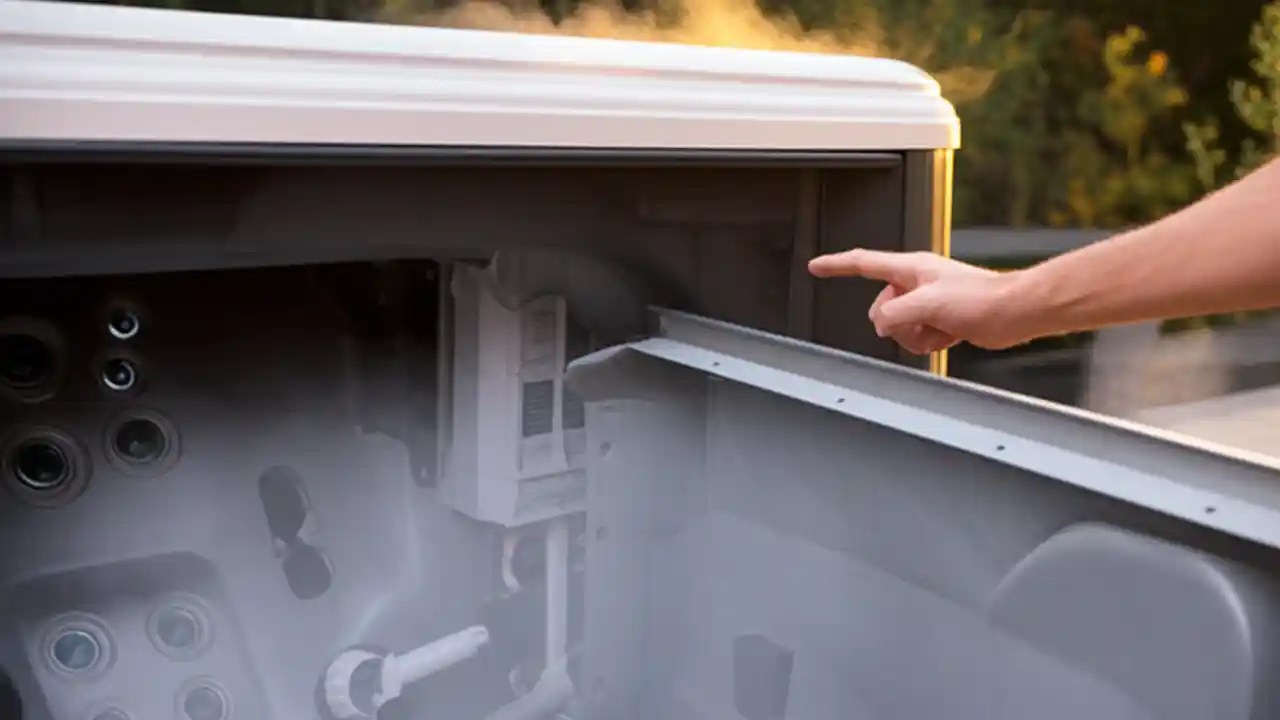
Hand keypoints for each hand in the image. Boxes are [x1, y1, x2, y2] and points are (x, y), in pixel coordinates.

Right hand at [808, 249, 1030, 352]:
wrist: (1012, 313)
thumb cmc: (981, 298)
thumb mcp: (927, 304)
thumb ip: (894, 313)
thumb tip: (881, 324)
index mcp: (910, 269)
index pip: (863, 263)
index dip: (836, 265)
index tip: (816, 266)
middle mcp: (916, 283)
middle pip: (879, 307)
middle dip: (895, 323)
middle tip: (920, 322)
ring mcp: (927, 302)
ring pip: (897, 327)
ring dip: (915, 335)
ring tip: (939, 329)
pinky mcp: (939, 320)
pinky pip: (916, 337)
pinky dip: (929, 342)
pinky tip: (949, 335)